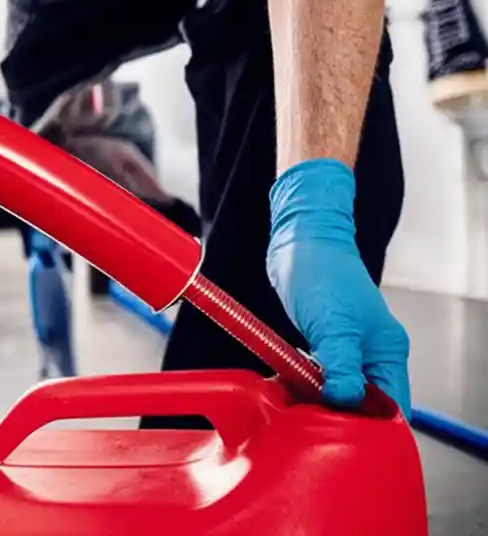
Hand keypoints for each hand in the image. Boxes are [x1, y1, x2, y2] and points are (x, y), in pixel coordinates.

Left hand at [266, 159, 410, 418]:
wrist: (299, 240)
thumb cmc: (321, 274)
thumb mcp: (332, 324)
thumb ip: (342, 365)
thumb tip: (346, 401)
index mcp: (387, 351)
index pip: (392, 406)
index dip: (370, 426)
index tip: (340, 437)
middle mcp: (372, 354)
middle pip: (364, 405)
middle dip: (339, 417)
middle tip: (308, 424)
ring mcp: (348, 349)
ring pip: (338, 392)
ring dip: (316, 402)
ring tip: (292, 407)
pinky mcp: (324, 343)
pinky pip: (318, 377)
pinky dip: (302, 386)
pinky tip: (284, 389)